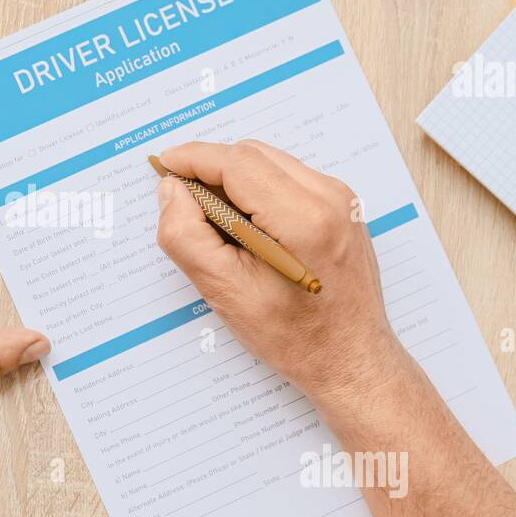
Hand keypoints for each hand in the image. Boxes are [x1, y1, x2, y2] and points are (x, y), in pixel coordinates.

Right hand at [154, 140, 410, 410]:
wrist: (352, 360)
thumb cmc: (295, 338)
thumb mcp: (226, 292)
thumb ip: (187, 236)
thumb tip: (172, 191)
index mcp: (304, 219)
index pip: (237, 163)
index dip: (193, 158)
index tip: (162, 165)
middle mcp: (331, 199)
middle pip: (253, 155)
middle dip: (210, 167)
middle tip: (180, 198)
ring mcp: (343, 201)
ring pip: (271, 163)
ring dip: (234, 178)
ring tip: (212, 218)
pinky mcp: (343, 208)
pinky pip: (290, 179)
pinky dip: (258, 189)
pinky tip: (245, 225)